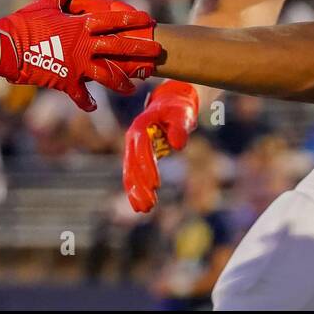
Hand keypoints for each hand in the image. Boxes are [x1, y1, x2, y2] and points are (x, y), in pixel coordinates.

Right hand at [0, 0, 159, 111]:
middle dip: (140, 50)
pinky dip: (86, 101)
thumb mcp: (44, 5)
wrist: (7, 45)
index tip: (148, 19)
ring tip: (133, 88)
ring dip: (122, 81)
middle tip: (157, 52)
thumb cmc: (23, 21)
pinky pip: (80, 94)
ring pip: (107, 74)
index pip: (112, 20)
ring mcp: (77, 63)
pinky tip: (93, 107)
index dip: (131, 20)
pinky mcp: (65, 80)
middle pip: (119, 47)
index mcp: (81, 24)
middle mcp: (84, 43)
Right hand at [123, 81, 199, 212]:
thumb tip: (177, 146)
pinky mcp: (137, 155)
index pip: (142, 148)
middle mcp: (133, 137)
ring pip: (130, 173)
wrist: (172, 104)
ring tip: (145, 209)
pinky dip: (136, 190)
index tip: (156, 184)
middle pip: (132, 164)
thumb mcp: (183, 114)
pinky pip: (133, 175)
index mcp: (142, 125)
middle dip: (140, 185)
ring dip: (136, 192)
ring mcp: (133, 147)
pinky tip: (140, 206)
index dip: (147, 166)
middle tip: (150, 205)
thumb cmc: (179, 109)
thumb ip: (180, 128)